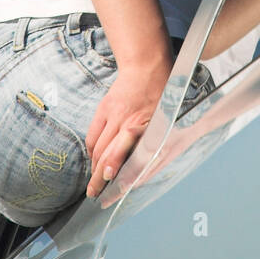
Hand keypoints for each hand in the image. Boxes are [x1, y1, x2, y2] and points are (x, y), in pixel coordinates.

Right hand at [85, 54, 173, 199]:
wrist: (146, 64)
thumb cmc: (163, 90)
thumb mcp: (167, 115)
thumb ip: (158, 137)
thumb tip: (153, 161)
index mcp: (140, 122)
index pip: (121, 149)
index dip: (113, 166)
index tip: (108, 179)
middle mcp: (123, 120)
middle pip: (105, 153)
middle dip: (98, 177)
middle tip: (94, 194)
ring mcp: (110, 114)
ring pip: (96, 146)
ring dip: (93, 167)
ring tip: (93, 183)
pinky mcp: (103, 109)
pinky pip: (92, 135)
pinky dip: (92, 151)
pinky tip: (95, 160)